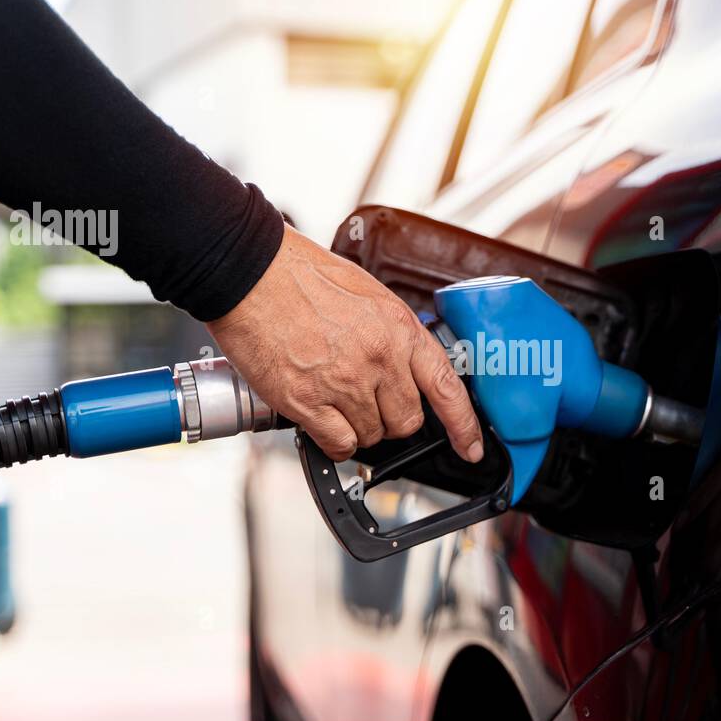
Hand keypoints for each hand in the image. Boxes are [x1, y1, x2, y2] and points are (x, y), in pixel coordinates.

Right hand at [208, 225, 483, 462]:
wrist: (250, 272)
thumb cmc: (301, 276)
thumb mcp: (368, 295)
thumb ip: (391, 334)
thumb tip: (401, 368)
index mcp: (399, 329)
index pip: (447, 388)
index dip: (464, 425)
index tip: (471, 448)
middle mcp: (379, 359)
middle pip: (407, 421)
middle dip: (392, 418)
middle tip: (367, 399)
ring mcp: (344, 383)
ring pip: (373, 435)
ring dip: (358, 426)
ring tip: (333, 395)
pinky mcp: (308, 402)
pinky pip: (340, 444)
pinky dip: (334, 441)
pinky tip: (322, 420)